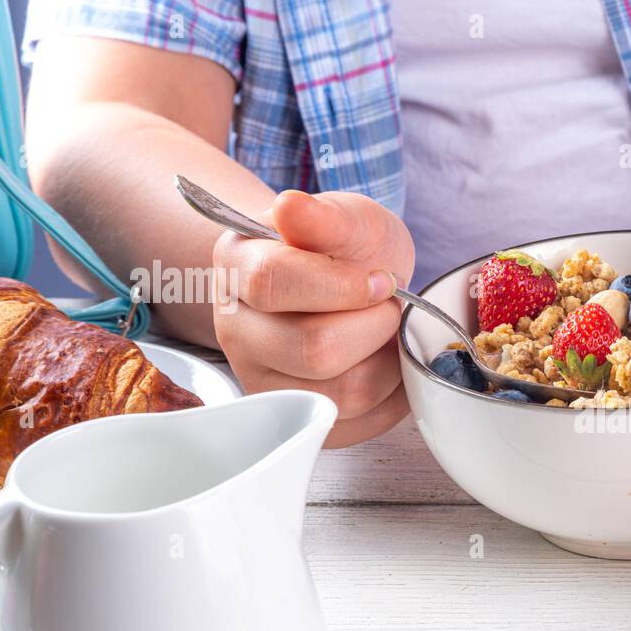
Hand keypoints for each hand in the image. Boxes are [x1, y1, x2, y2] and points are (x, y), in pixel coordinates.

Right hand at [212, 190, 413, 446]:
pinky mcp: (302, 418)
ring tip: (385, 333)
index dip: (343, 284)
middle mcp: (236, 332)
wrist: (350, 283)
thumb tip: (289, 208)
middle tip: (385, 306)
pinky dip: (394, 393)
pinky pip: (363, 422)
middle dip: (374, 325)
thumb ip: (324, 217)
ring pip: (345, 392)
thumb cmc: (346, 251)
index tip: (379, 278)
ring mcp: (263, 382)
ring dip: (387, 359)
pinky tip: (385, 360)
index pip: (272, 282)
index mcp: (237, 268)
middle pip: (314, 349)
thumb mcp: (347, 219)